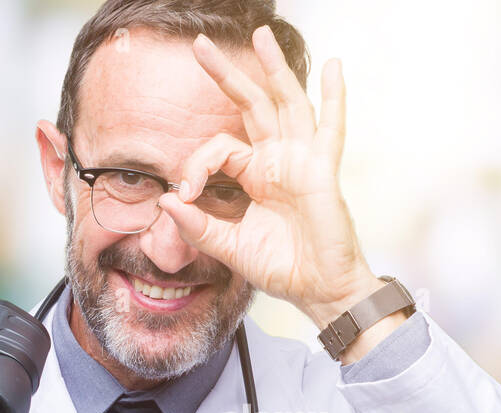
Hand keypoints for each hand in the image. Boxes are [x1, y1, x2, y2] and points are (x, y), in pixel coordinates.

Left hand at [158, 26, 382, 329]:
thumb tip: (167, 199)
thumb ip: (198, 226)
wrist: (318, 291)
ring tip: (261, 34)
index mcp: (254, 177)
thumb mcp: (229, 248)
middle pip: (251, 105)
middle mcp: (277, 161)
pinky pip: (330, 128)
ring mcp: (301, 161)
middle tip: (199, 46)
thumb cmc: (281, 269)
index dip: (197, 164)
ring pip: (287, 103)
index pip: (220, 149)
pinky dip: (333, 97)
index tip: (187, 192)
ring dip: (275, 68)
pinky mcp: (321, 170)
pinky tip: (332, 67)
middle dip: (226, 75)